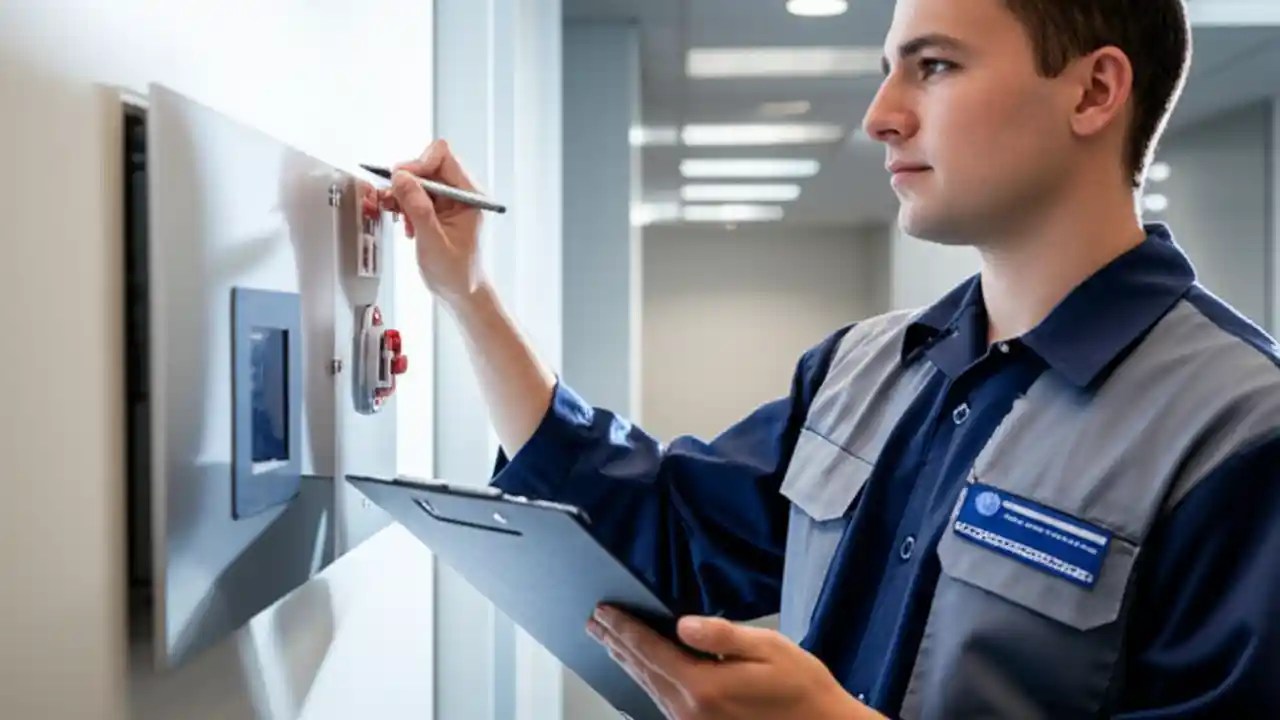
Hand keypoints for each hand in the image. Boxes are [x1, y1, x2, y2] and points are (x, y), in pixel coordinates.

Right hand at [381, 139, 486, 305]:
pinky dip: (405, 205)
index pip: (442, 157)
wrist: (463, 293)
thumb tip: (401, 177)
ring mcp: (449, 201)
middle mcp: (461, 193)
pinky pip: (416, 195)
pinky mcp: (438, 210)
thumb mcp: (433, 241)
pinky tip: (407, 225)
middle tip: (395, 204)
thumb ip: (418, 208)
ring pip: (418, 180)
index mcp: (470, 195)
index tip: (400, 182)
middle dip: (406, 183)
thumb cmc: (457, 273)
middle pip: (427, 165)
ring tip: (402, 220)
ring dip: (404, 196)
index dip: (417, 164)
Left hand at [587, 606, 881, 719]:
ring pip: (648, 689)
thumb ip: (722, 635)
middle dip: (616, 642)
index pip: (650, 650)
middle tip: (594, 621)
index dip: (624, 628)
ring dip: (627, 662)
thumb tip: (682, 624)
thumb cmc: (802, 688)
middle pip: (642, 671)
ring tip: (609, 641)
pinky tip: (641, 671)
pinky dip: (645, 681)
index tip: (603, 610)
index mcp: (704, 687)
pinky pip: (661, 702)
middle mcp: (690, 711)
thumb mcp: (769, 649)